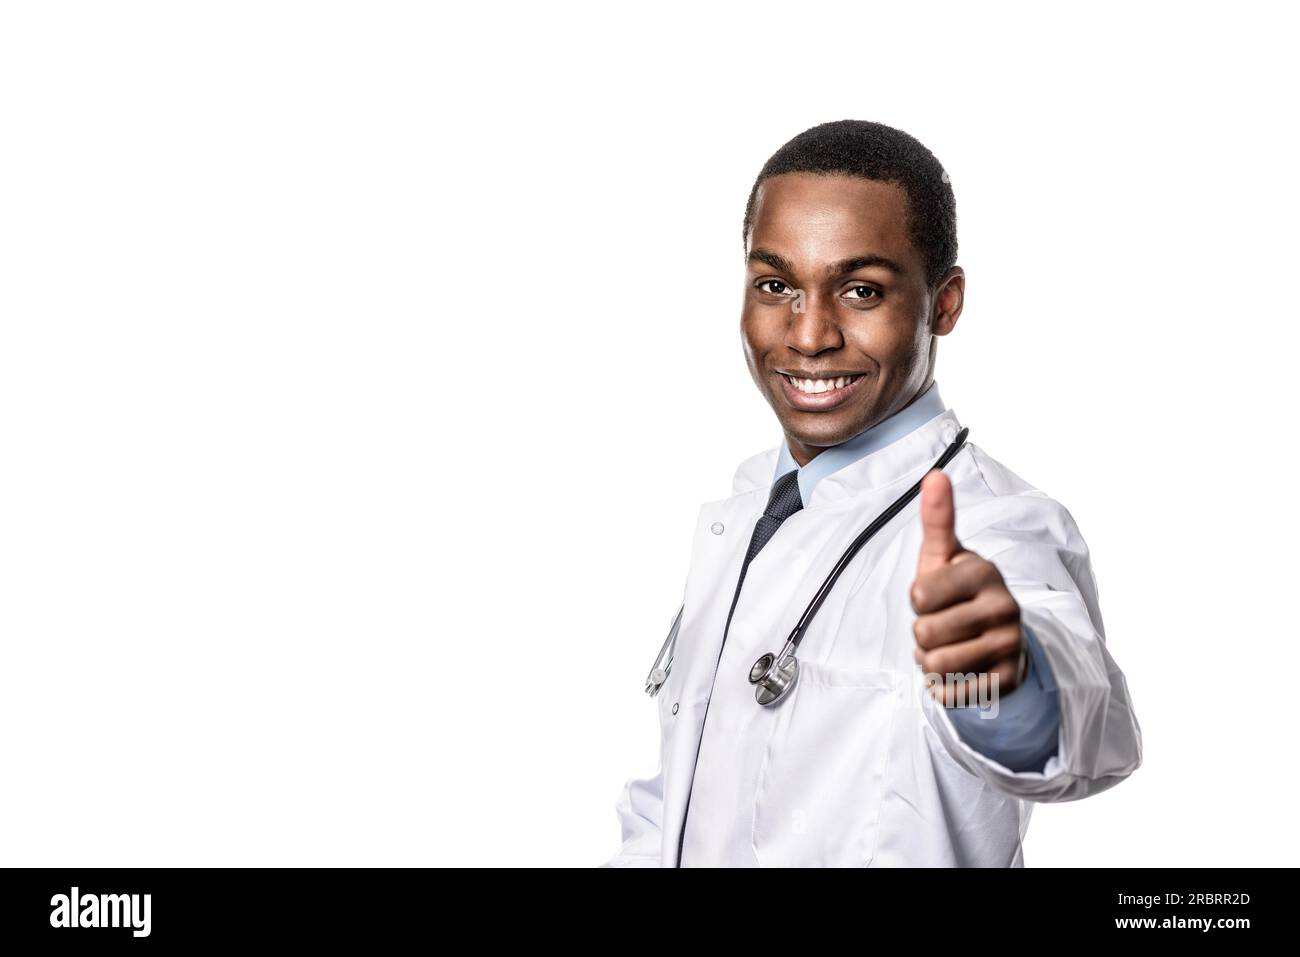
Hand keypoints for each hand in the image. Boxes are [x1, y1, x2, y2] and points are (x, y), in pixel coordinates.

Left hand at [911, 469, 1025, 706]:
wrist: (995, 637)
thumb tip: (935, 474)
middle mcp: (1005, 607)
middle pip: (925, 633)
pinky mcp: (1008, 681)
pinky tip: (960, 671)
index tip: (935, 595)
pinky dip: (944, 686)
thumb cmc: (956, 590)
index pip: (920, 595)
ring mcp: (1010, 645)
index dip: (918, 600)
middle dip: (921, 634)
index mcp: (985, 572)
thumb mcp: (943, 555)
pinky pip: (953, 692)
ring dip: (930, 661)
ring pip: (937, 664)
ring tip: (949, 647)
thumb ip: (937, 518)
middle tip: (942, 626)